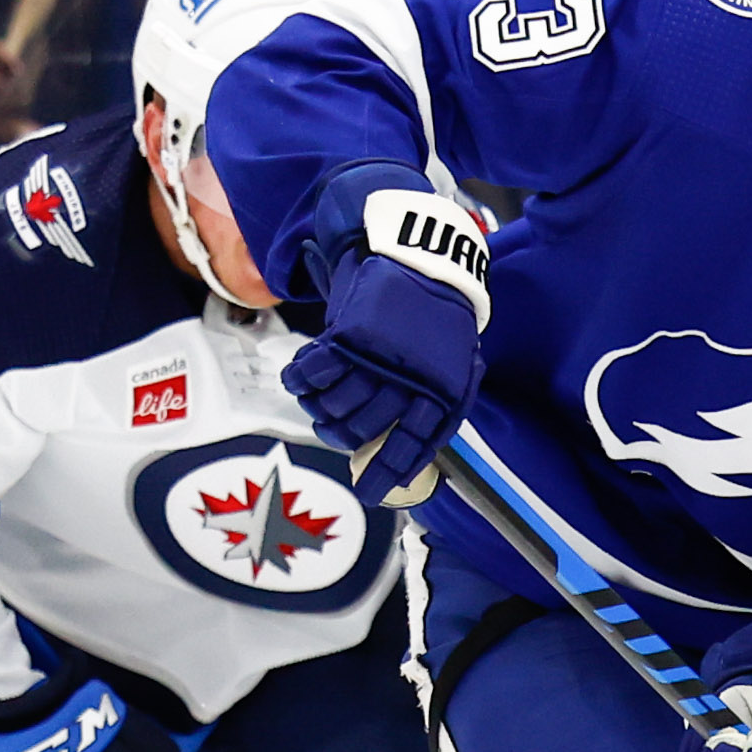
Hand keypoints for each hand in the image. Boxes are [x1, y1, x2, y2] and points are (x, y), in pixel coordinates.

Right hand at [283, 164, 491, 506]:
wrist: (424, 258)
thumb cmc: (440, 316)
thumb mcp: (455, 363)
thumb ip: (434, 405)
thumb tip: (406, 452)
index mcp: (444, 393)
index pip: (411, 446)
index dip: (387, 471)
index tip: (368, 493)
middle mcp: (413, 380)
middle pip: (365, 428)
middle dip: (343, 436)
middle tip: (332, 431)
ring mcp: (381, 358)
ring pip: (337, 404)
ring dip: (320, 409)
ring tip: (318, 404)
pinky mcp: (351, 334)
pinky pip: (316, 371)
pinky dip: (300, 379)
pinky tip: (295, 379)